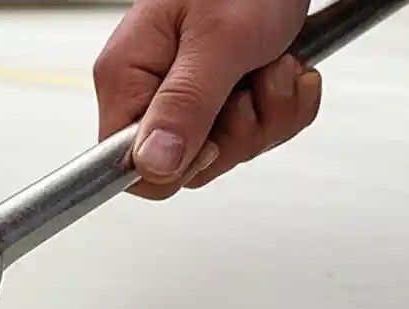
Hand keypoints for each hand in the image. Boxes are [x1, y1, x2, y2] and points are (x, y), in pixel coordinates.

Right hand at [94, 0, 319, 199]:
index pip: (124, 163)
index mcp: (127, 75)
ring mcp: (185, 92)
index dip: (173, 168)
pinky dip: (281, 104)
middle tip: (254, 88)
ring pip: (224, 148)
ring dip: (268, 114)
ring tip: (275, 65)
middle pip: (184, 163)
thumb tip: (151, 165)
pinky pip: (250, 129)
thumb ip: (185, 105)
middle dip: (238, 135)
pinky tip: (284, 68)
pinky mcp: (219, 92)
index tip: (211, 139)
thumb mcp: (220, 41)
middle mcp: (149, 88)